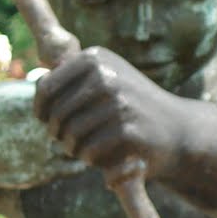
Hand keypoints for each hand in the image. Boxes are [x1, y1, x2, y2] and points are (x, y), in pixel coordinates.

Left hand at [32, 46, 186, 177]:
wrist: (179, 130)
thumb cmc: (134, 107)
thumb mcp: (107, 78)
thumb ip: (72, 76)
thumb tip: (37, 81)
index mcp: (95, 58)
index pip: (45, 87)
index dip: (41, 111)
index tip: (47, 123)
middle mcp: (106, 75)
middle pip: (56, 114)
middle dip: (58, 134)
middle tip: (69, 142)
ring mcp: (118, 102)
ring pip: (70, 134)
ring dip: (73, 148)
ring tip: (85, 150)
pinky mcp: (128, 130)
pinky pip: (89, 151)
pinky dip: (92, 159)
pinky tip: (103, 158)